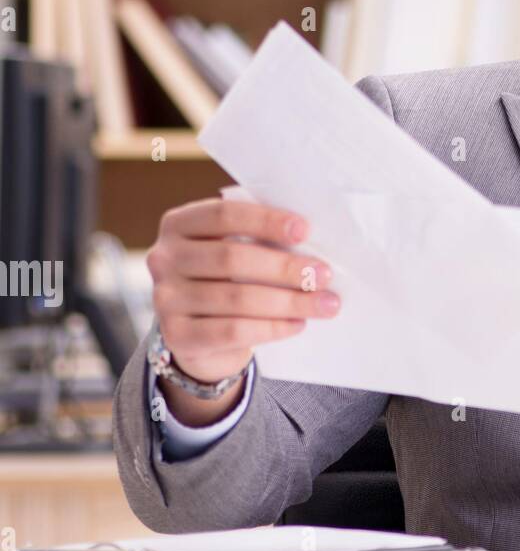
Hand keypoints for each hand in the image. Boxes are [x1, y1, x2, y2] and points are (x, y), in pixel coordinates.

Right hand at [146, 198, 339, 421]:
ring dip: (289, 301)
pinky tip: (298, 323)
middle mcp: (163, 258)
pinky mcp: (177, 336)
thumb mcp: (235, 248)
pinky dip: (272, 327)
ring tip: (325, 303)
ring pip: (236, 298)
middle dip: (285, 266)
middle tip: (324, 274)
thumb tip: (312, 243)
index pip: (223, 214)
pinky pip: (232, 331)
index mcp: (179, 224)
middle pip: (231, 257)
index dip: (266, 220)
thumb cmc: (229, 278)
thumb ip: (259, 238)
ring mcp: (165, 299)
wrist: (200, 334)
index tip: (305, 230)